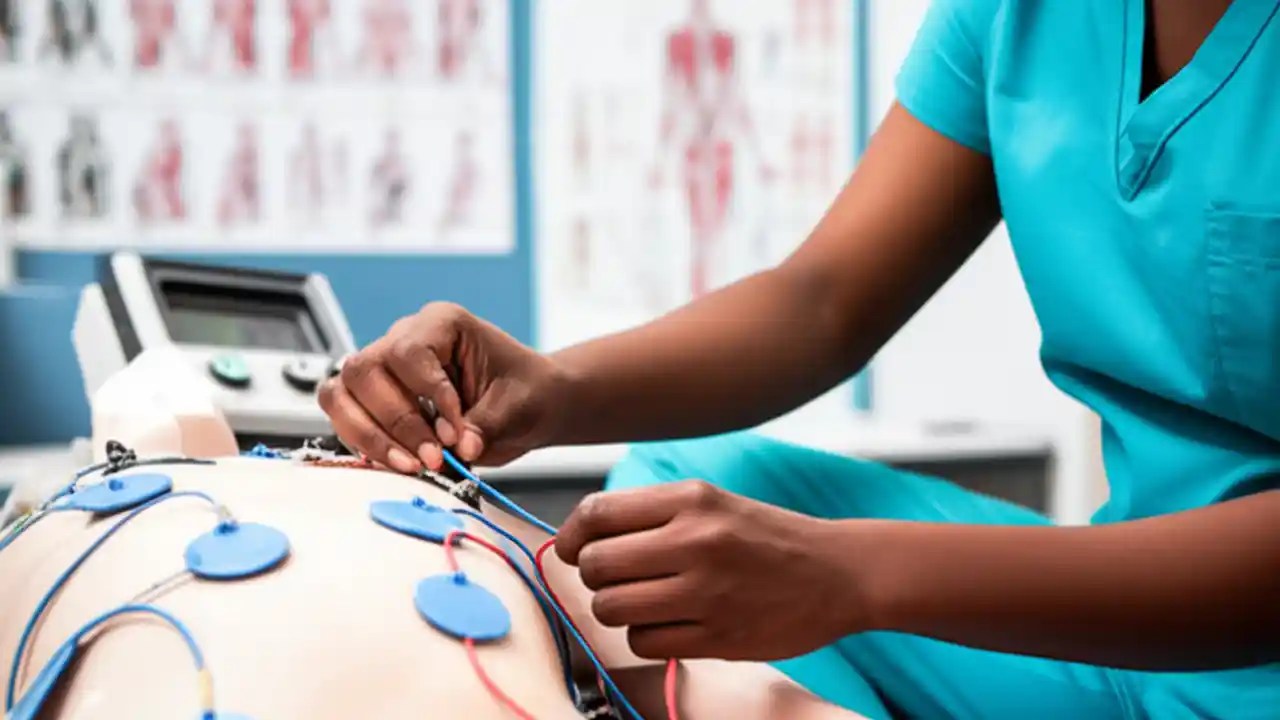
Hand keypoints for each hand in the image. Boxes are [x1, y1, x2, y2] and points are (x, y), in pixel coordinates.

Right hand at [317, 302, 566, 472]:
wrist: (529, 404)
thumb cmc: (526, 391)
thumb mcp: (516, 408)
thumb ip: (484, 427)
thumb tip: (456, 450)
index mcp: (442, 323)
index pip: (409, 352)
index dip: (428, 396)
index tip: (456, 433)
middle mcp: (404, 338)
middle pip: (365, 372)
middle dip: (397, 422)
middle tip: (432, 457)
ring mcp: (385, 369)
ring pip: (341, 394)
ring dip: (372, 436)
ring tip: (414, 465)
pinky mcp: (374, 401)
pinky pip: (346, 419)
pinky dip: (368, 446)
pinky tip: (402, 463)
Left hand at [555, 481, 866, 660]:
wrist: (840, 573)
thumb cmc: (765, 536)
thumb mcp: (713, 502)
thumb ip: (650, 514)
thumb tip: (577, 538)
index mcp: (691, 499)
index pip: (596, 514)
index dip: (570, 536)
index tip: (572, 550)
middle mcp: (696, 541)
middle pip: (594, 565)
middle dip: (594, 577)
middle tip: (616, 579)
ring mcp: (707, 592)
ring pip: (611, 608)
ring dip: (616, 610)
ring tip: (644, 603)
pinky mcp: (717, 637)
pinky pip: (643, 643)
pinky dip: (646, 637)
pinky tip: (671, 624)